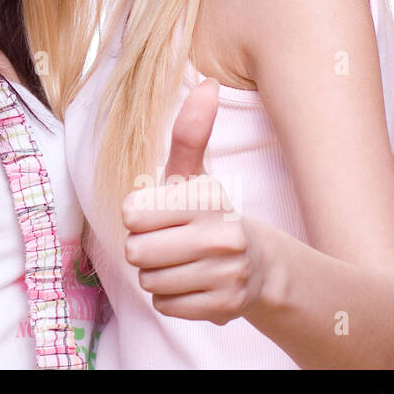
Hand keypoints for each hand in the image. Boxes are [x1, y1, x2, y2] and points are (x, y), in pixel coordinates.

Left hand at [121, 78, 266, 324]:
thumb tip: (208, 85)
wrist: (262, 267)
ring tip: (184, 263)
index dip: (139, 216)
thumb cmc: (212, 215)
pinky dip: (172, 299)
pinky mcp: (223, 308)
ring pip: (149, 281)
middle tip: (171, 242)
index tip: (162, 215)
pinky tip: (194, 284)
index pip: (132, 214)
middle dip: (146, 249)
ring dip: (158, 275)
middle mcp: (220, 237)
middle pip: (136, 252)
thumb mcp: (197, 175)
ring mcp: (224, 275)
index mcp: (205, 199)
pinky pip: (164, 305)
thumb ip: (191, 133)